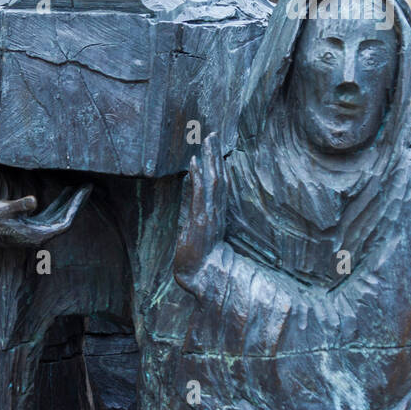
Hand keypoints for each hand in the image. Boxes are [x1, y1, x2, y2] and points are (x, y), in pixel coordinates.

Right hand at [0, 186, 90, 249]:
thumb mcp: (1, 209)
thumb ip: (18, 205)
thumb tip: (33, 201)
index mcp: (36, 235)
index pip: (64, 223)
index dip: (75, 208)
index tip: (83, 193)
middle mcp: (39, 236)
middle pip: (64, 220)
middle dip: (76, 203)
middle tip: (88, 186)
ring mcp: (35, 231)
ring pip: (58, 217)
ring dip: (69, 202)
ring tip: (81, 187)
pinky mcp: (30, 226)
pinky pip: (50, 215)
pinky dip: (59, 204)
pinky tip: (65, 192)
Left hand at [175, 134, 225, 286]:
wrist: (201, 275)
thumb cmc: (197, 257)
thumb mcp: (195, 230)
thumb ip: (195, 212)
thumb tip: (191, 193)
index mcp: (216, 212)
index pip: (219, 183)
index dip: (217, 164)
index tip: (214, 146)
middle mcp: (215, 211)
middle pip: (219, 177)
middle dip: (216, 155)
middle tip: (212, 134)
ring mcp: (209, 215)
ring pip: (214, 181)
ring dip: (210, 159)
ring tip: (207, 140)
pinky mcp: (201, 221)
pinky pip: (201, 194)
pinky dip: (199, 177)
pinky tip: (195, 162)